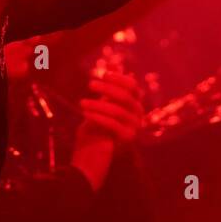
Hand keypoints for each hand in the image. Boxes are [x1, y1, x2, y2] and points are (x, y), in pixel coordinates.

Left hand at [70, 71, 144, 192]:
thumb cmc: (99, 127)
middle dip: (107, 89)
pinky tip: (85, 114)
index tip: (103, 74)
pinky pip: (113, 124)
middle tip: (90, 84)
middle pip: (125, 96)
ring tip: (82, 103)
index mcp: (135, 103)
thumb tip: (114, 63)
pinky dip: (98, 117)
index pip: (132, 86)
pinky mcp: (129, 139)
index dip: (119, 78)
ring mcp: (135, 127)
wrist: (95, 158)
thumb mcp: (105, 104)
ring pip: (117, 110)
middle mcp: (139, 114)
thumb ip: (111, 88)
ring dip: (97, 105)